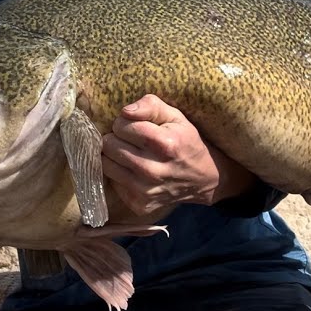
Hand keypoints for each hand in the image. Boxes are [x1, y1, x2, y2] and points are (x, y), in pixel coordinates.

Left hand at [101, 94, 254, 215]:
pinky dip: (120, 175)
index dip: (125, 123)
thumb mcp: (176, 116)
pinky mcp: (139, 204)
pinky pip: (113, 183)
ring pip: (106, 164)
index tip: (134, 126)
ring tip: (130, 154)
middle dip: (117, 138)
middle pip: (109, 145)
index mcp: (164, 144)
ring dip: (115, 156)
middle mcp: (153, 170)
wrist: (203, 179)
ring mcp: (145, 191)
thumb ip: (151, 105)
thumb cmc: (185, 141)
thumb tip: (125, 111)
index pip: (121, 126)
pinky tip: (135, 171)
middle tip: (130, 140)